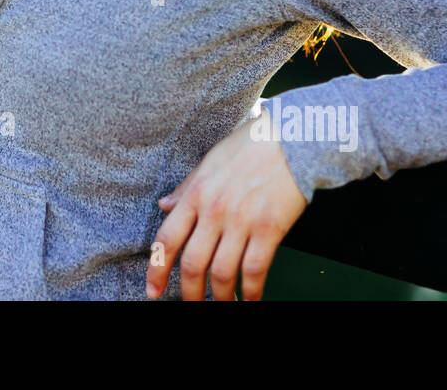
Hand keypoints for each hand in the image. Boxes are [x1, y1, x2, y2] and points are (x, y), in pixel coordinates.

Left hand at [146, 105, 307, 299]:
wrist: (293, 139)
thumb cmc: (251, 145)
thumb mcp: (210, 161)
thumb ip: (186, 187)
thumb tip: (164, 206)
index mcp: (196, 193)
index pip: (167, 239)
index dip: (157, 270)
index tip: (153, 291)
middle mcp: (214, 210)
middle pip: (193, 264)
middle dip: (189, 294)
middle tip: (191, 306)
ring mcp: (242, 221)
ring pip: (222, 273)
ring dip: (220, 298)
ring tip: (222, 306)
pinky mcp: (269, 229)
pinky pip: (254, 270)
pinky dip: (250, 291)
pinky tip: (251, 300)